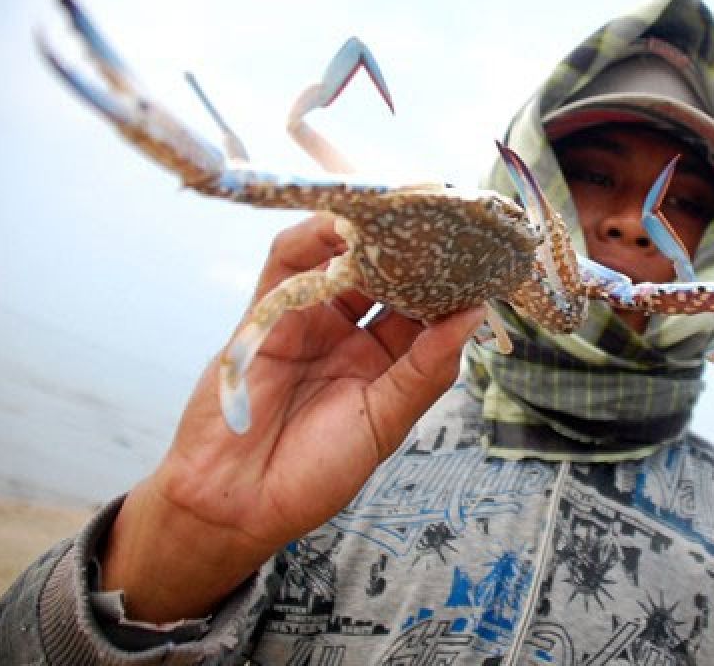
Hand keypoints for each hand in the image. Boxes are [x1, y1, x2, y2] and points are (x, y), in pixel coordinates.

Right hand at [101, 214, 483, 622]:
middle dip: (412, 247)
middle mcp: (351, 335)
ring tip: (396, 210)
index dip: (449, 281)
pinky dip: (310, 237)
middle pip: (386, 276)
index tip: (480, 252)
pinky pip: (286, 265)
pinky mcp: (265, 315)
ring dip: (366, 234)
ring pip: (340, 260)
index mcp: (387, 363)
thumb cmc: (314, 474)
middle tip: (442, 212)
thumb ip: (426, 369)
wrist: (234, 503)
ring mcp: (309, 321)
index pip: (426, 309)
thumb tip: (473, 315)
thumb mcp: (384, 422)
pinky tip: (340, 223)